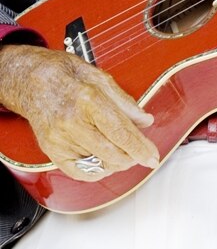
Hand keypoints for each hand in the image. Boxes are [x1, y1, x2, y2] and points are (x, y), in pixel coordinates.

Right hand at [0, 44, 159, 181]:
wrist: (32, 79)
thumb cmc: (66, 75)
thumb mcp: (101, 78)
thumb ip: (125, 103)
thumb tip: (145, 121)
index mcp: (88, 99)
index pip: (121, 132)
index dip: (140, 148)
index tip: (152, 157)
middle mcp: (72, 122)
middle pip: (112, 153)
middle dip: (132, 157)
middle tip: (140, 153)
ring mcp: (60, 139)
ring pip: (98, 164)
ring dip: (117, 162)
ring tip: (122, 151)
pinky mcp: (51, 150)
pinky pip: (79, 172)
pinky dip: (97, 170)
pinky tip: (104, 160)